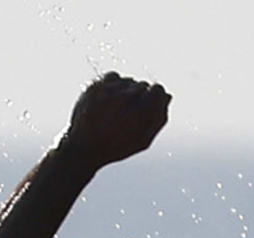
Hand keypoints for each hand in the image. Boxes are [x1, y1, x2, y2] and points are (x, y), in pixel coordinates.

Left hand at [58, 76, 172, 167]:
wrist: (85, 145)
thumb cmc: (117, 146)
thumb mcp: (143, 140)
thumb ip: (159, 118)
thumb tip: (167, 97)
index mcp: (142, 113)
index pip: (159, 89)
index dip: (158, 96)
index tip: (154, 101)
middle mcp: (127, 98)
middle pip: (144, 85)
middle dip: (142, 96)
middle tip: (133, 112)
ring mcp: (110, 90)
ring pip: (129, 80)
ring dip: (128, 90)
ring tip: (120, 107)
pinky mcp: (97, 85)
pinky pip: (114, 76)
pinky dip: (115, 84)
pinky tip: (112, 97)